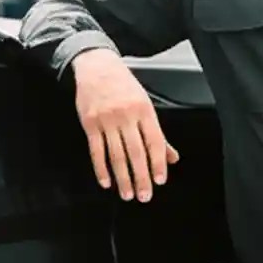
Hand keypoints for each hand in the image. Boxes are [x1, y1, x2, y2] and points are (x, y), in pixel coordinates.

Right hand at [71, 48, 179, 201]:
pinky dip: (101, 169)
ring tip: (127, 194)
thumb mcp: (145, 104)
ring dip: (122, 178)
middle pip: (136, 153)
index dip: (158, 163)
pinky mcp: (89, 123)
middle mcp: (127, 116)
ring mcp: (107, 120)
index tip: (160, 180)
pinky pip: (96, 150)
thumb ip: (158, 133)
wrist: (97, 66)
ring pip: (116, 155)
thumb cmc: (124, 86)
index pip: (155, 142)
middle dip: (141, 177)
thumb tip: (172, 157)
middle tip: (144, 196)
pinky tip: (106, 182)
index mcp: (144, 111)